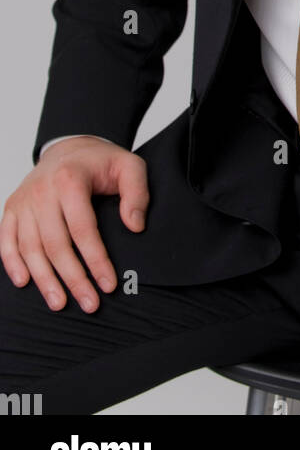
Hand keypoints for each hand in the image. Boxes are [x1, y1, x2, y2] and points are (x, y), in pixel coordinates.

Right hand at [0, 137, 148, 312]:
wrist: (69, 146)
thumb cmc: (99, 161)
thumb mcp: (129, 166)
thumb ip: (137, 193)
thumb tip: (134, 226)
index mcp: (70, 179)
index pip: (83, 229)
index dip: (96, 260)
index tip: (108, 284)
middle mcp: (42, 191)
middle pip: (56, 244)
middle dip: (73, 278)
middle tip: (89, 303)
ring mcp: (24, 201)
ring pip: (30, 247)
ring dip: (44, 279)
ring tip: (60, 303)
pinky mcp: (12, 208)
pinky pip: (6, 240)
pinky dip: (13, 263)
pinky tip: (24, 282)